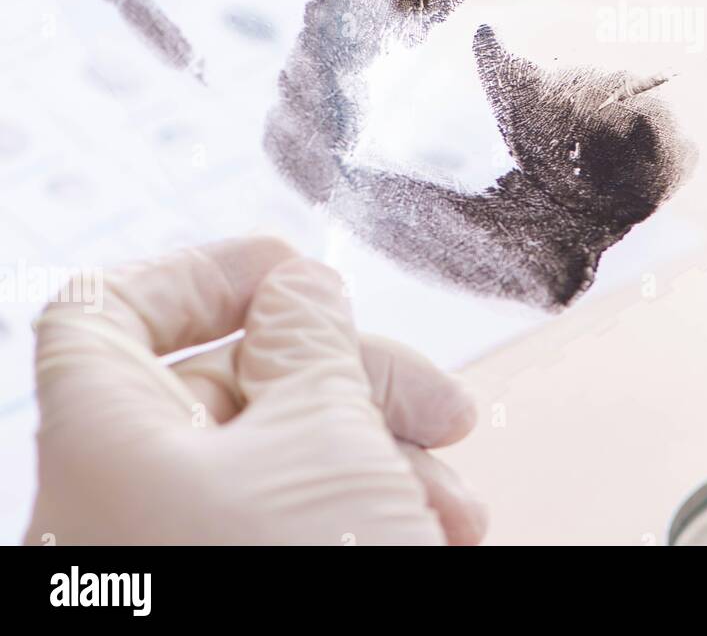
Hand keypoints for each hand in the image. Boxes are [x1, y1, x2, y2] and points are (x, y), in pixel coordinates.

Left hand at [24, 237, 485, 545]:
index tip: (293, 272)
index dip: (201, 273)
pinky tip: (438, 531)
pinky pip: (288, 520)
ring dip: (381, 450)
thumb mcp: (323, 435)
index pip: (104, 311)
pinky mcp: (234, 585)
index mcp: (104, 444)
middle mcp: (120, 503)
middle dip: (347, 378)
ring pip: (274, 457)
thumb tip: (296, 291)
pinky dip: (367, 507)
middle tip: (434, 400)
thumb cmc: (301, 580)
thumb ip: (305, 338)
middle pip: (225, 384)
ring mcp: (175, 557)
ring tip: (452, 495)